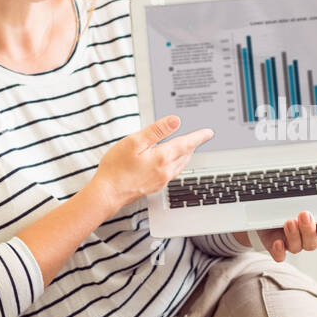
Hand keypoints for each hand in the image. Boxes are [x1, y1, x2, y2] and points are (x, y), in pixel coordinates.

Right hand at [93, 115, 211, 209]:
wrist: (107, 194)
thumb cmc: (116, 168)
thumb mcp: (134, 142)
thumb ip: (156, 131)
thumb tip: (175, 121)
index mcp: (162, 157)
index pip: (186, 144)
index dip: (199, 136)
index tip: (209, 133)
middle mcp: (165, 171)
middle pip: (186, 155)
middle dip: (193, 144)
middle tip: (200, 137)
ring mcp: (161, 180)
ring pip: (180, 165)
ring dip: (186, 154)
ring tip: (188, 147)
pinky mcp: (155, 186)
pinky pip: (172, 172)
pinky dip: (177, 163)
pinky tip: (171, 162)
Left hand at [237, 211, 316, 262]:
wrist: (262, 211)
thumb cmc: (283, 206)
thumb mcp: (296, 201)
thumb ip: (308, 203)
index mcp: (313, 224)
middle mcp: (303, 237)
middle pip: (312, 242)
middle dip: (309, 229)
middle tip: (304, 215)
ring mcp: (290, 244)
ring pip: (297, 248)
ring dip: (294, 235)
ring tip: (289, 222)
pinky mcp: (276, 248)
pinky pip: (280, 256)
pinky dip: (279, 251)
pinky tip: (278, 242)